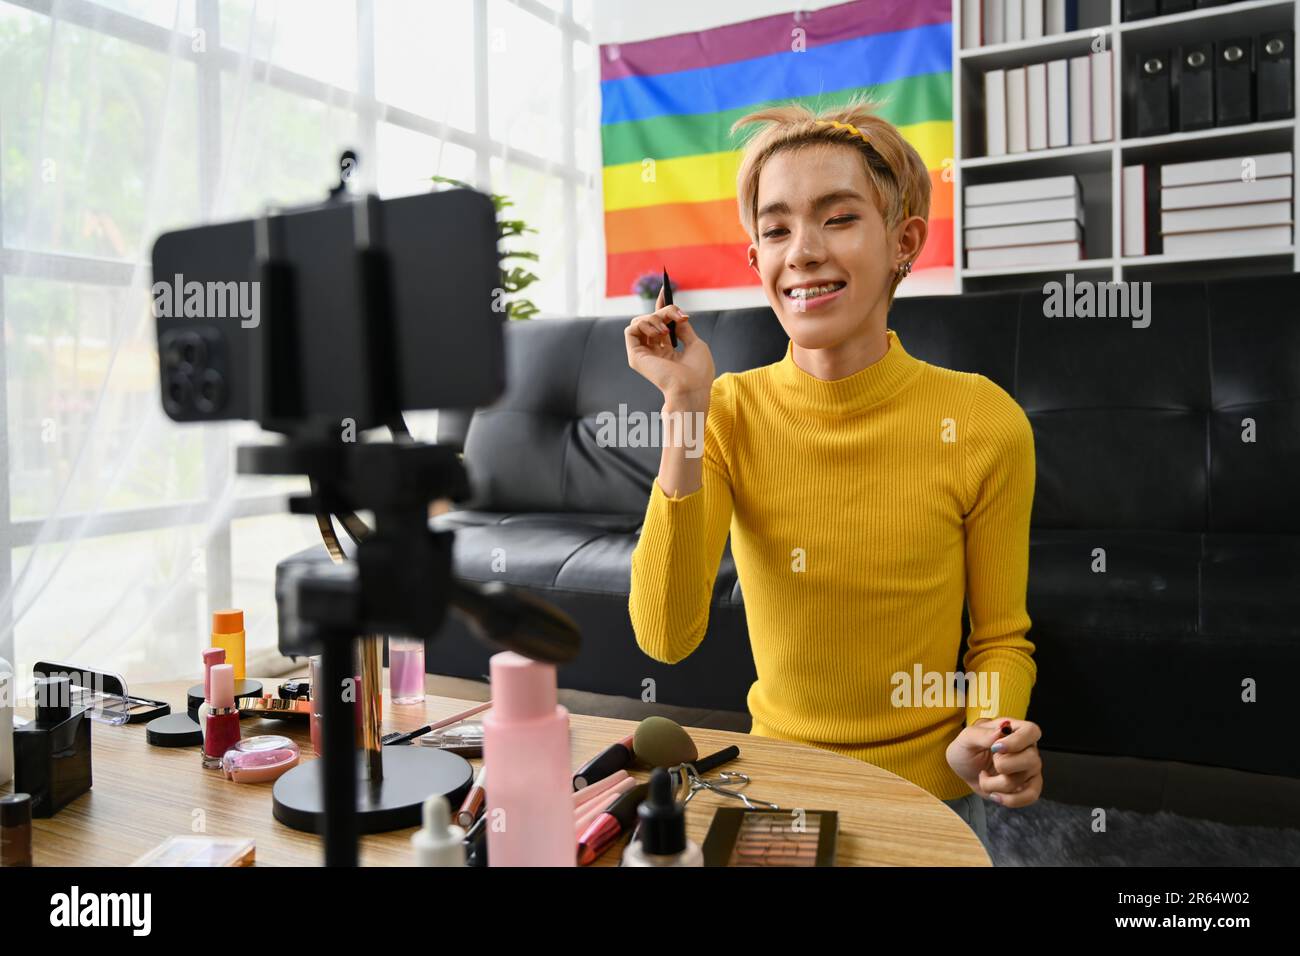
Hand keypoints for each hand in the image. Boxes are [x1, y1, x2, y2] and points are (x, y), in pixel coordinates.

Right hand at [623, 284, 714, 406]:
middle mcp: (654, 352)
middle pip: (651, 319)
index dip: (662, 306)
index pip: (660, 324)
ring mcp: (643, 354)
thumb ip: (682, 329)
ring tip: (667, 329)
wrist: (692, 388)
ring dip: (654, 317)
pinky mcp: (635, 356)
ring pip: (639, 322)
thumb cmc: (698, 372)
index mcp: (667, 351)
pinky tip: (658, 332)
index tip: (666, 290)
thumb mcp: (695, 344)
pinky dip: (643, 324)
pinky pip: (630, 330)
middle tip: (678, 315)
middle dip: (664, 310)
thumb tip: (676, 315)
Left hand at [946, 717, 1042, 807]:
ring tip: (984, 778)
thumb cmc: (968, 748)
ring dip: (996, 784)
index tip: (996, 748)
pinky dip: (1010, 799)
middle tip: (991, 761)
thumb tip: (1000, 732)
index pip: (1031, 731)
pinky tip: (995, 795)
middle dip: (1003, 765)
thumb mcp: (966, 738)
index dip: (1017, 741)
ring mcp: (1030, 768)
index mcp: (1015, 730)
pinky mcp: (1028, 786)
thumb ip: (982, 734)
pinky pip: (1030, 796)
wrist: (965, 769)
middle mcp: (1027, 748)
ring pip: (1023, 780)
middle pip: (1031, 759)